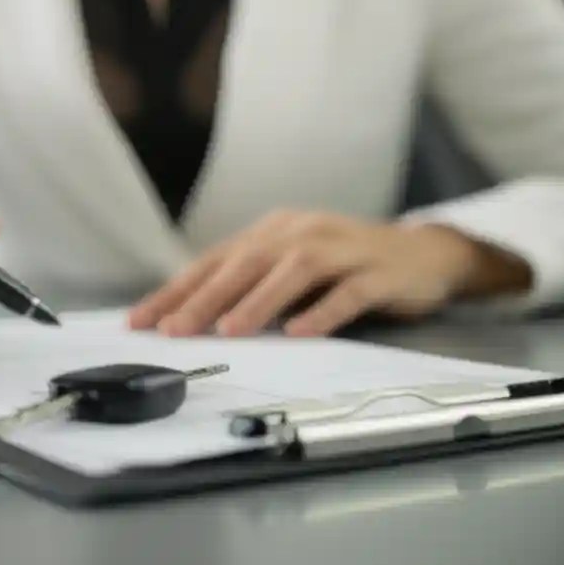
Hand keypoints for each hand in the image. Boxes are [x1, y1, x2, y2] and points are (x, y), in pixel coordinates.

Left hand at [128, 211, 530, 337]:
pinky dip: (322, 312)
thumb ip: (248, 285)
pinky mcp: (377, 273)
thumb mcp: (290, 268)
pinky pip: (347, 293)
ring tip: (227, 332)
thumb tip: (188, 317)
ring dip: (257, 303)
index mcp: (273, 232)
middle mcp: (302, 233)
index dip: (176, 291)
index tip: (141, 321)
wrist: (422, 255)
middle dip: (204, 299)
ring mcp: (342, 250)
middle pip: (246, 263)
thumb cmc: (345, 265)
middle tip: (172, 330)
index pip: (215, 262)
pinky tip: (299, 332)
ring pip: (293, 273)